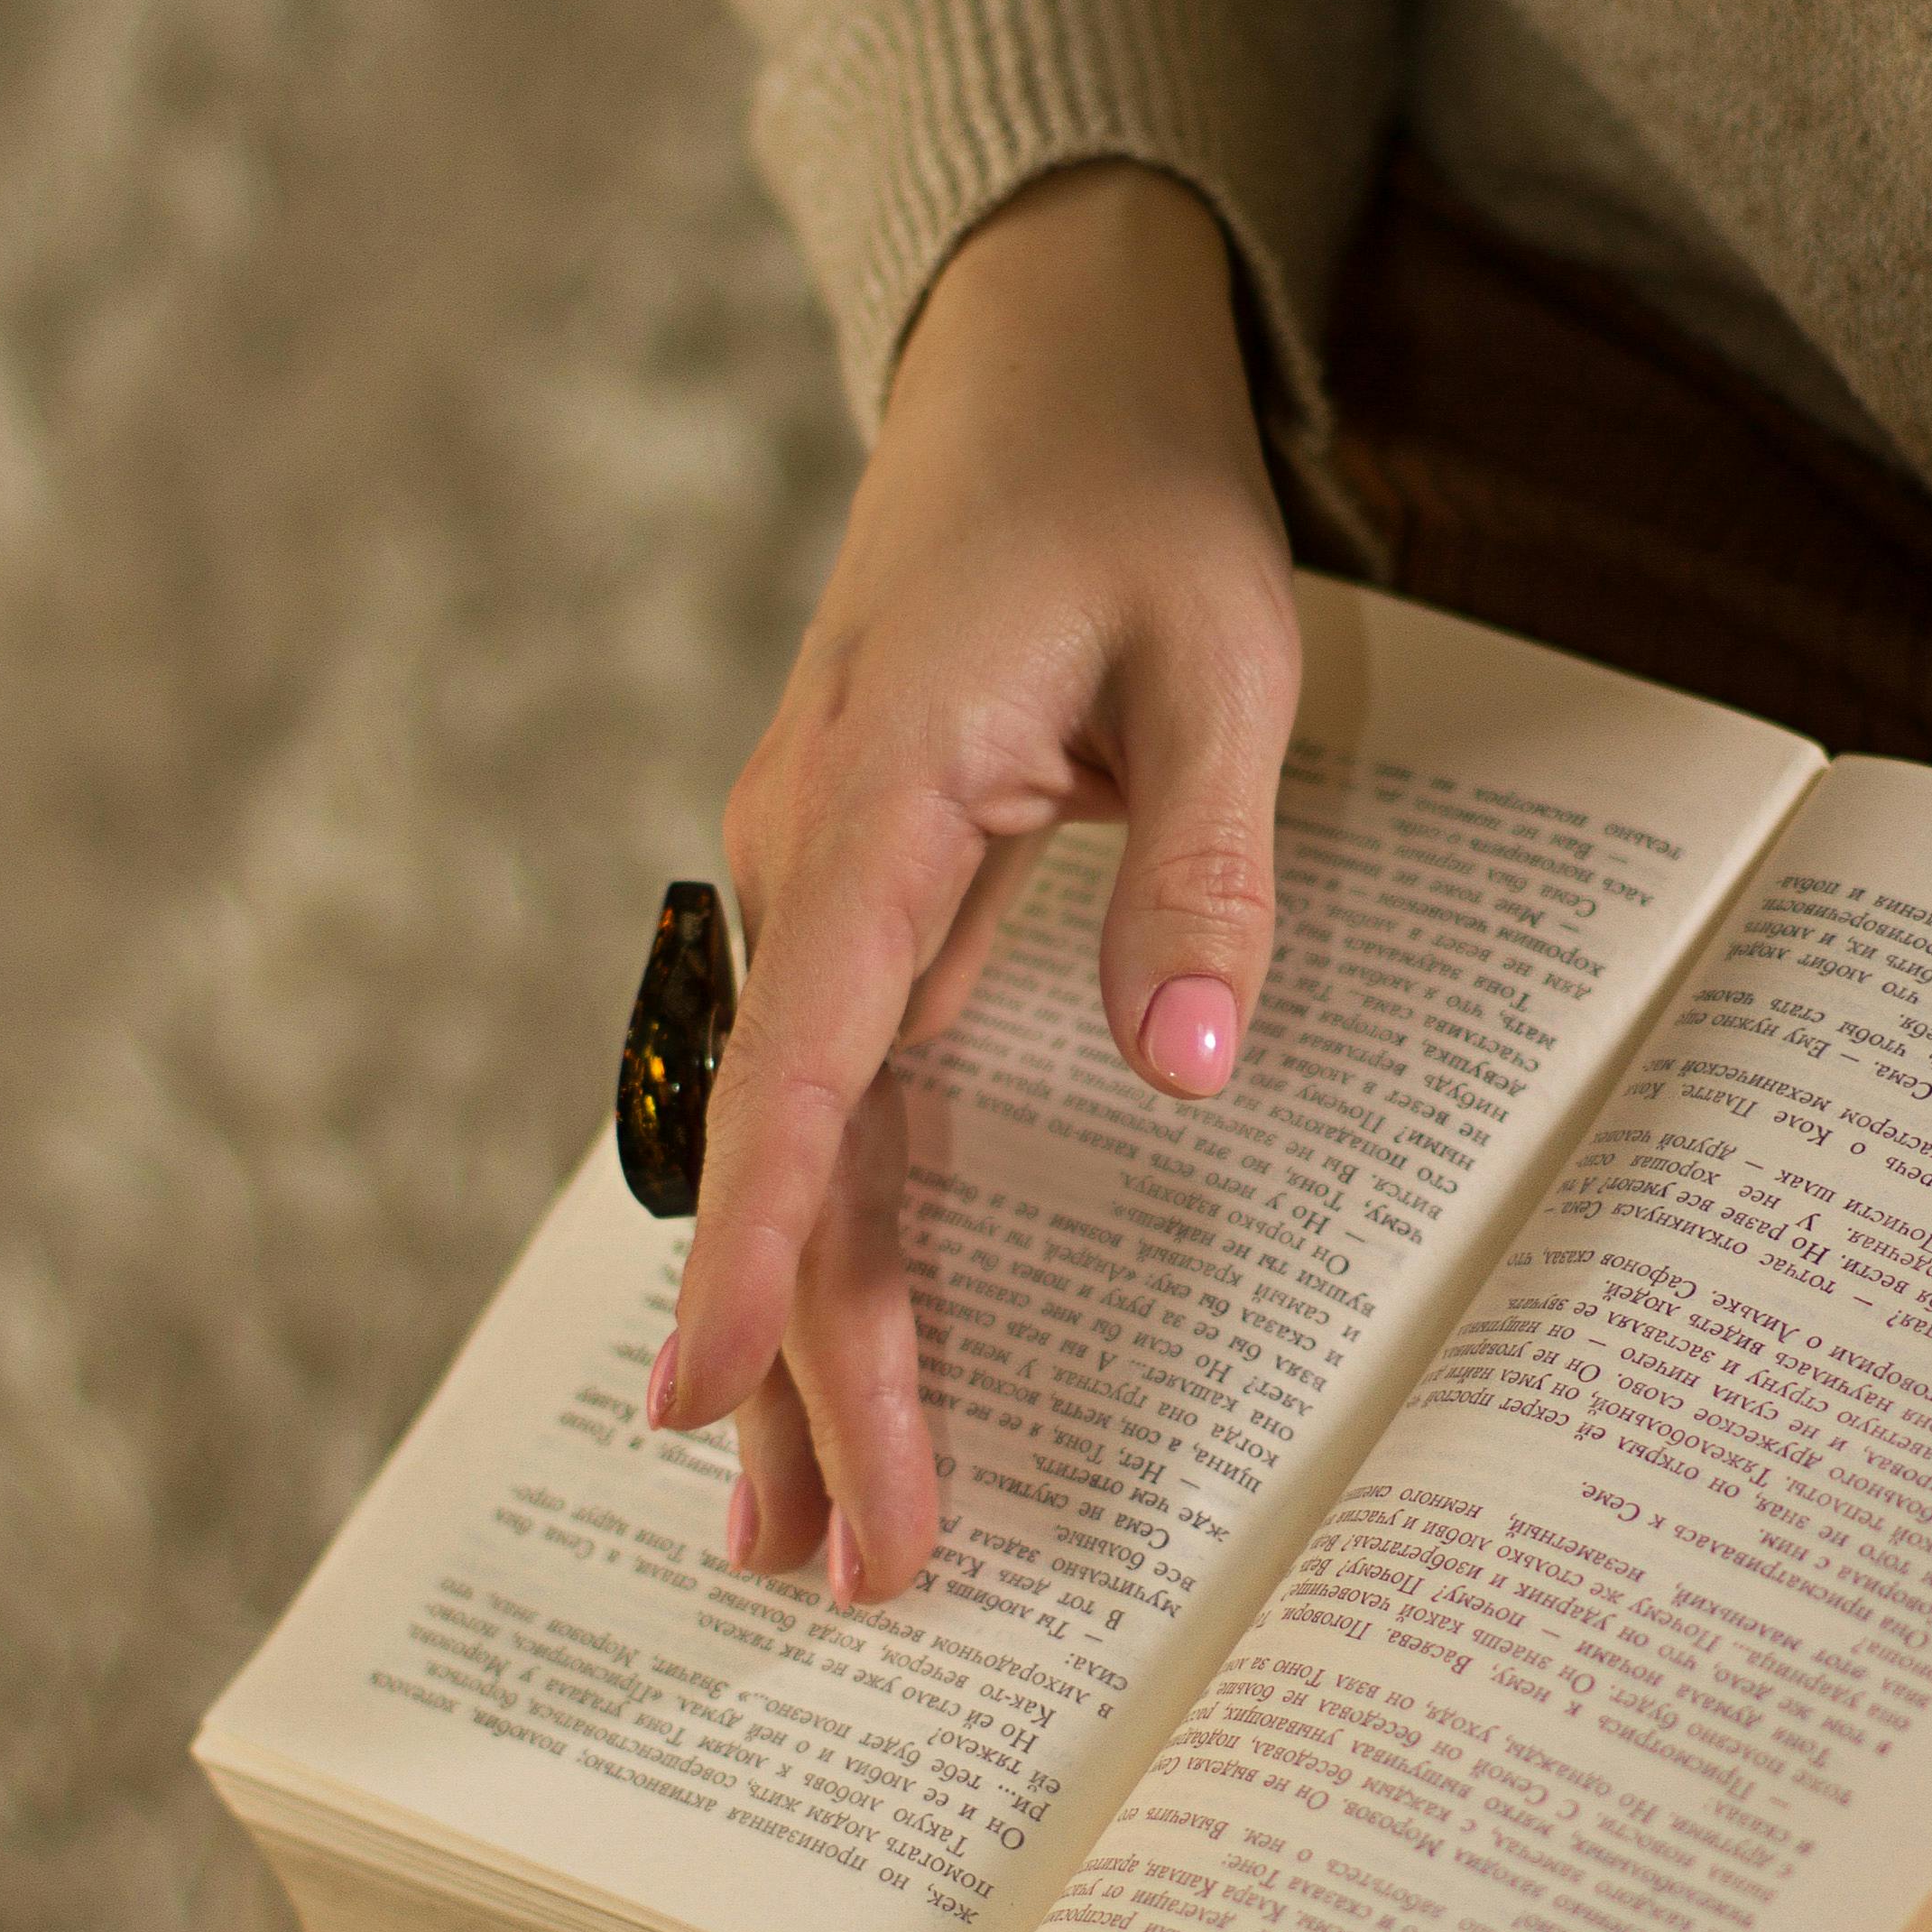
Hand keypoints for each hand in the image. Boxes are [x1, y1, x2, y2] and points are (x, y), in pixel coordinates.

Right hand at [651, 160, 1300, 1604]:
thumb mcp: (1225, 656)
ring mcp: (821, 884)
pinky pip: (834, 1093)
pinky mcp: (860, 893)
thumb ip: (1206, 868)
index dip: (767, 1246)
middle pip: (800, 1153)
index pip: (809, 1066)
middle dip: (814, 1370)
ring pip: (803, 1143)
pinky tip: (827, 1347)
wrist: (1041, 362)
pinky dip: (831, 1232)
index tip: (706, 1402)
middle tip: (850, 1569)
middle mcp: (812, 862)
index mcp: (881, 803)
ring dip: (804, 1333)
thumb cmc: (1136, 496)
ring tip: (793, 1529)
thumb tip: (1184, 1075)